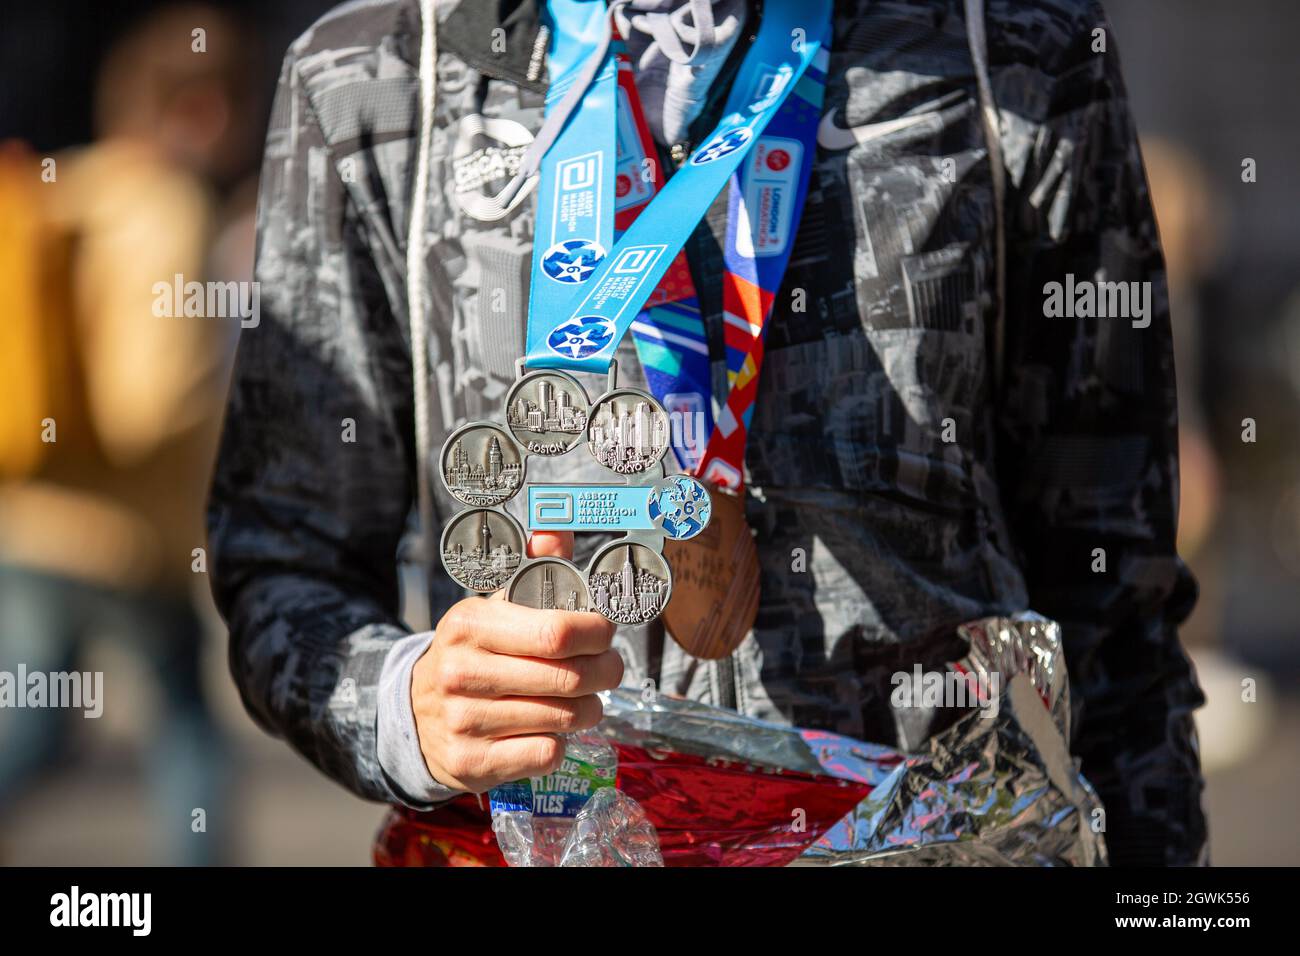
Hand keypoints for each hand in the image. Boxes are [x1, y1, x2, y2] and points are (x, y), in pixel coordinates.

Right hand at [412, 531, 622, 792]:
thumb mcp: (493, 604)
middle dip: (605, 673)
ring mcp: (463, 721)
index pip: (557, 631)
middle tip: (610, 669)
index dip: (598, 633)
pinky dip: (560, 744)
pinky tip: (551, 729)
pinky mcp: (470, 763)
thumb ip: (531, 565)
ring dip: (588, 710)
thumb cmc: (473, 652)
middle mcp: (461, 672)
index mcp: (471, 623)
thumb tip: (557, 529)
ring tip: (584, 699)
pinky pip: (545, 754)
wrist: (414, 711)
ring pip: (563, 719)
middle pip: (568, 677)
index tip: (607, 633)